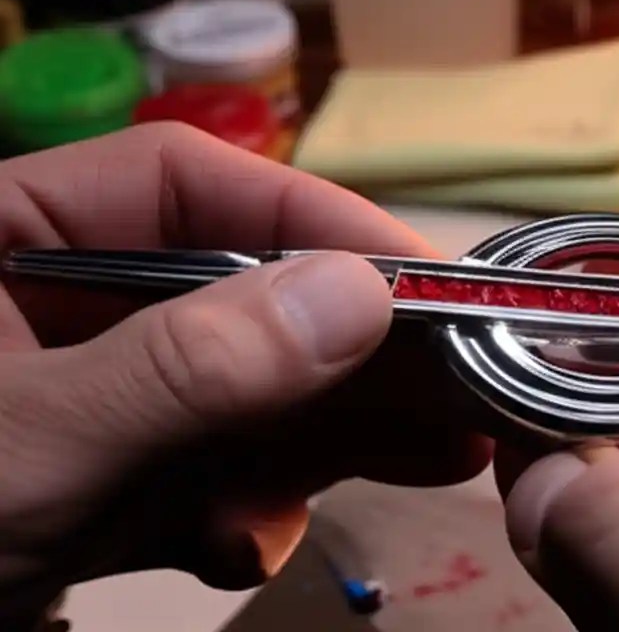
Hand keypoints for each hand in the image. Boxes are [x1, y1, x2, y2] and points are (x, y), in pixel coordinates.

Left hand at [0, 124, 490, 624]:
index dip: (309, 219)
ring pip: (235, 391)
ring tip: (430, 458)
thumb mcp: (27, 447)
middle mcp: (54, 308)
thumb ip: (187, 370)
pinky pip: (198, 472)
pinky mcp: (93, 483)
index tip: (413, 280)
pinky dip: (237, 510)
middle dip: (343, 354)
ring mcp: (80, 401)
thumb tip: (354, 298)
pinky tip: (240, 546)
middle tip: (458, 386)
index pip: (184, 187)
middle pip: (236, 296)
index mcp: (4, 238)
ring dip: (318, 439)